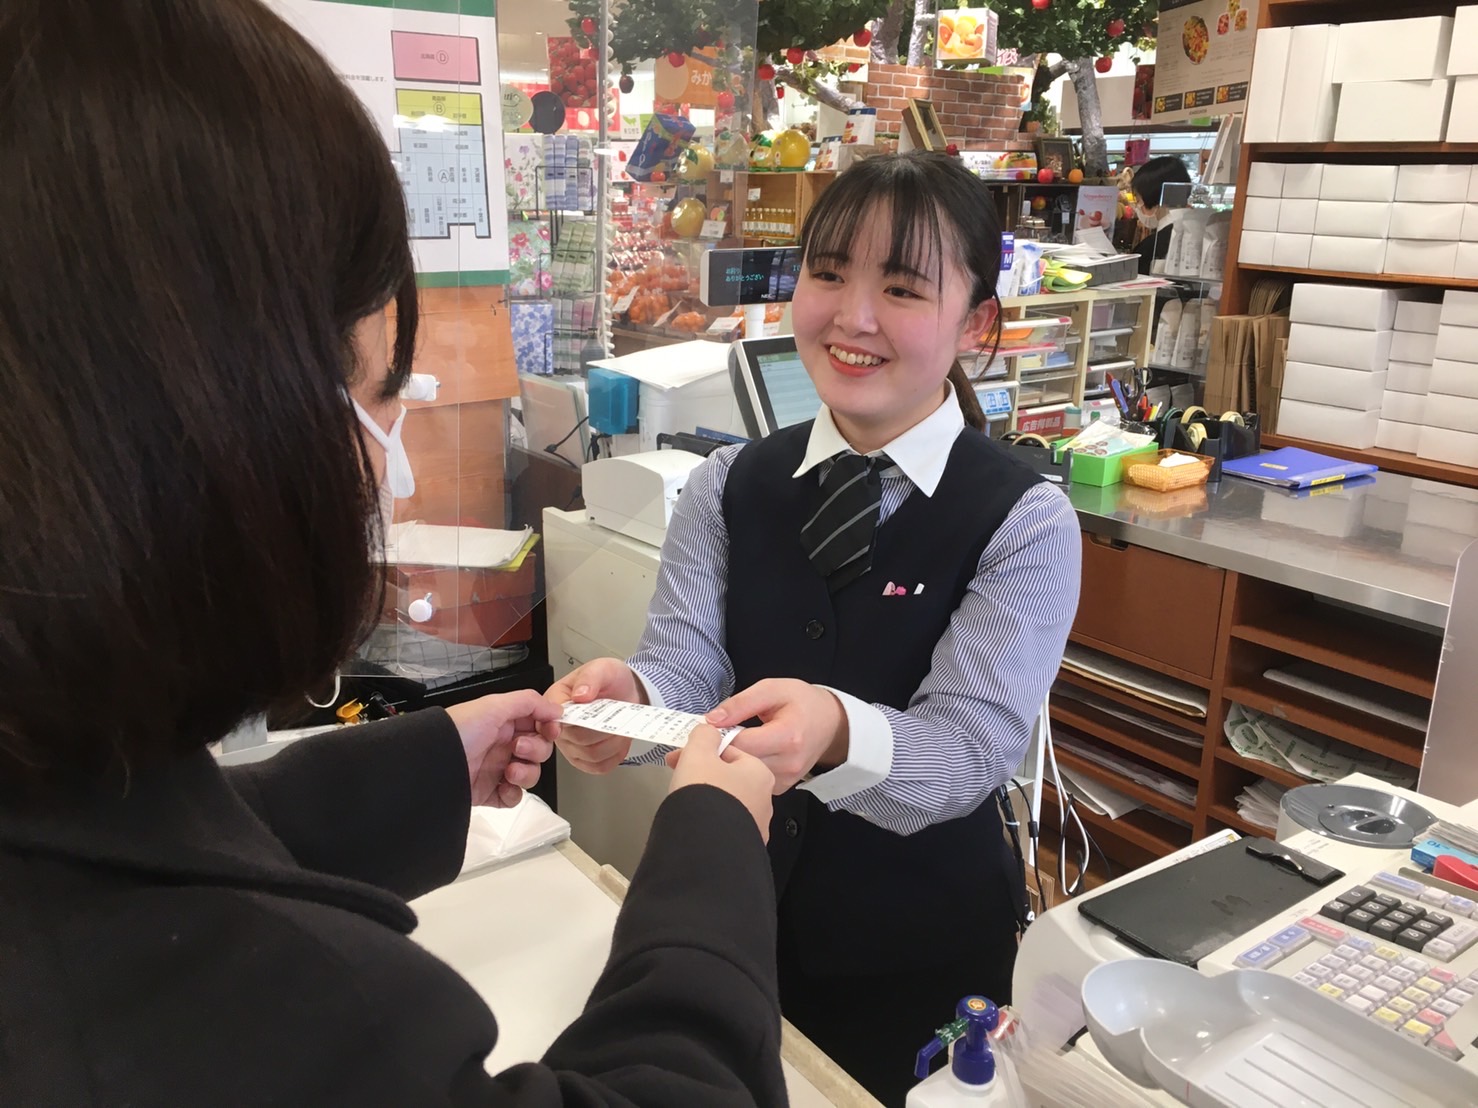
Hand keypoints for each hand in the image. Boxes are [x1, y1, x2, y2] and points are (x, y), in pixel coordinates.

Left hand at [446, 690, 560, 807]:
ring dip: (527, 773)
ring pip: (530, 774)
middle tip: (519, 748)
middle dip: (536, 750)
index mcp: (503, 722)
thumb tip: (556, 708)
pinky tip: (503, 787)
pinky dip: (513, 794)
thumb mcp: (494, 705)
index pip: (537, 724)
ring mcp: (496, 770)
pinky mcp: (490, 792)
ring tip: (510, 772)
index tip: (551, 730)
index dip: (548, 727)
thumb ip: (529, 702)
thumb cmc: (457, 731)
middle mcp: (502, 745)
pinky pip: (513, 796)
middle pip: (539, 749)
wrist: (432, 765)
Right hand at [541, 657, 646, 774]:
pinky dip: (614, 755)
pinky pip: (598, 766)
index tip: (584, 720)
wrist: (626, 693)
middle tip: (613, 716)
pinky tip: (617, 740)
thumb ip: (590, 678)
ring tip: (617, 726)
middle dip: (602, 729)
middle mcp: (558, 726)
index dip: (568, 724)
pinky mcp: (585, 759)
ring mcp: (570, 745)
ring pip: (591, 755)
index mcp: (555, 701)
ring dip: (612, 742)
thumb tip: (580, 695)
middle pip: (577, 739)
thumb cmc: (610, 680)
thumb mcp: (603, 668)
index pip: (553, 720)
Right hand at [665, 726, 774, 843]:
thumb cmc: (705, 796)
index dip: (702, 750)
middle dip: (702, 773)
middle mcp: (764, 800)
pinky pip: (724, 824)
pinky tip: (695, 820)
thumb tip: (708, 731)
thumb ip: (704, 735)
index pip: (730, 752)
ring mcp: (755, 826)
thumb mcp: (699, 753)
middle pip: (727, 776)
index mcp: (760, 773)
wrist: (703, 847)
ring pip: (725, 801)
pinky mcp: (742, 846)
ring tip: (683, 800)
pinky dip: (709, 818)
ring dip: (705, 796)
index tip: (682, 755)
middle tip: (678, 774)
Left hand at [707, 678, 846, 792]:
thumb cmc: (802, 702)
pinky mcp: (783, 787)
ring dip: (730, 763)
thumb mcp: (771, 689)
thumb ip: (741, 703)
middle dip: (721, 751)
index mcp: (787, 736)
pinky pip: (753, 784)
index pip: (741, 745)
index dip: (719, 736)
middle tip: (714, 738)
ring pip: (744, 777)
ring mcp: (787, 778)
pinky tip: (743, 757)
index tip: (710, 728)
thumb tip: (712, 719)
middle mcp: (789, 763)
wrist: (830, 722)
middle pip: (740, 764)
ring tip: (730, 746)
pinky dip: (743, 771)